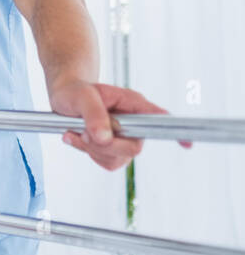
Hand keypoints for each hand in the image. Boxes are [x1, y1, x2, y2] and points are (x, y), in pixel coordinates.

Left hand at [49, 79, 189, 170]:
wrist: (65, 98)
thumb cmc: (76, 92)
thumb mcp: (82, 97)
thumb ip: (94, 115)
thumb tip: (104, 138)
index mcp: (134, 105)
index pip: (161, 119)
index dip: (176, 132)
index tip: (187, 143)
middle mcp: (135, 124)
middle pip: (133, 148)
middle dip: (105, 145)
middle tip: (83, 130)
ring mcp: (125, 139)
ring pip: (117, 159)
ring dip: (91, 149)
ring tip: (77, 130)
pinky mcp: (112, 151)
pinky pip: (105, 162)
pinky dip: (86, 152)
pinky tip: (76, 137)